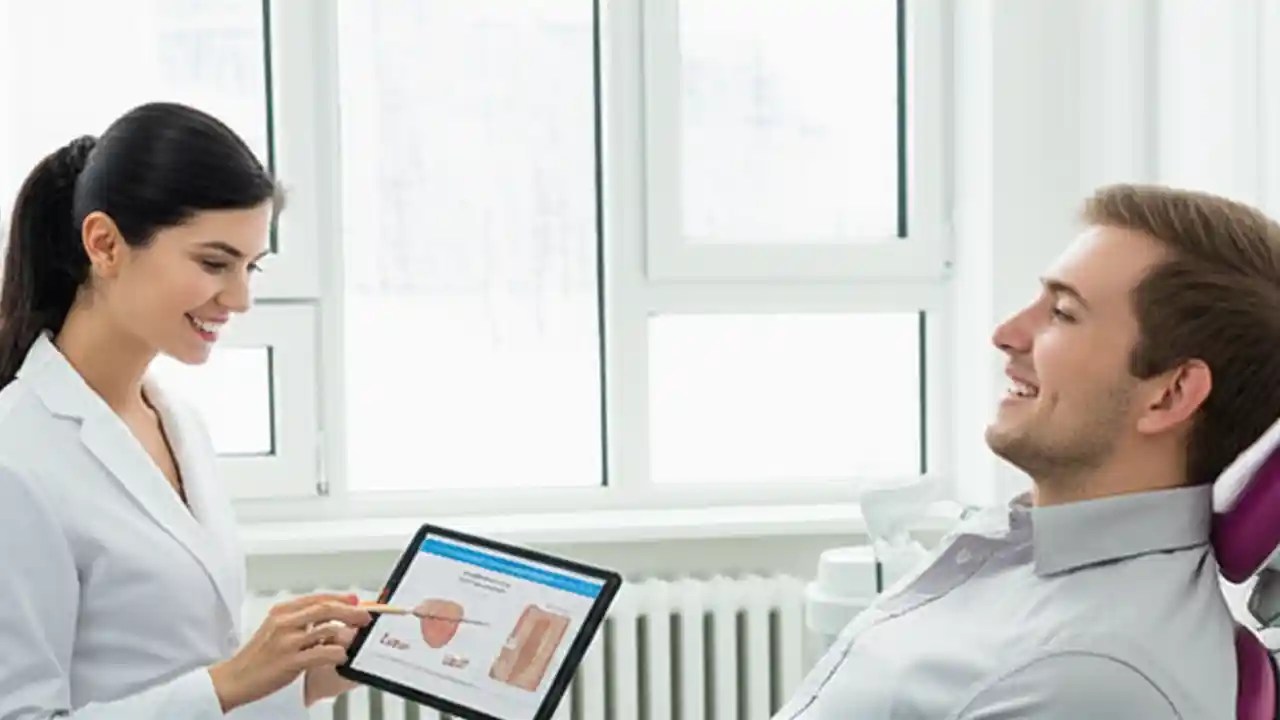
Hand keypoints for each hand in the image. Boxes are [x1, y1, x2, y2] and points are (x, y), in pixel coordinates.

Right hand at [208, 594, 370, 712]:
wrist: (234, 679)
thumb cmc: (257, 657)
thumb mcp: (275, 630)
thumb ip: (299, 622)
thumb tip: (328, 618)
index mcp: (281, 612)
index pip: (317, 598)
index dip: (340, 598)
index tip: (356, 601)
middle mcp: (284, 622)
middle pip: (326, 609)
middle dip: (351, 612)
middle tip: (365, 617)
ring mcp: (286, 642)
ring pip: (327, 629)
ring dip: (347, 634)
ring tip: (355, 639)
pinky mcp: (289, 661)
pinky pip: (322, 653)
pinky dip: (337, 653)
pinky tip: (342, 657)